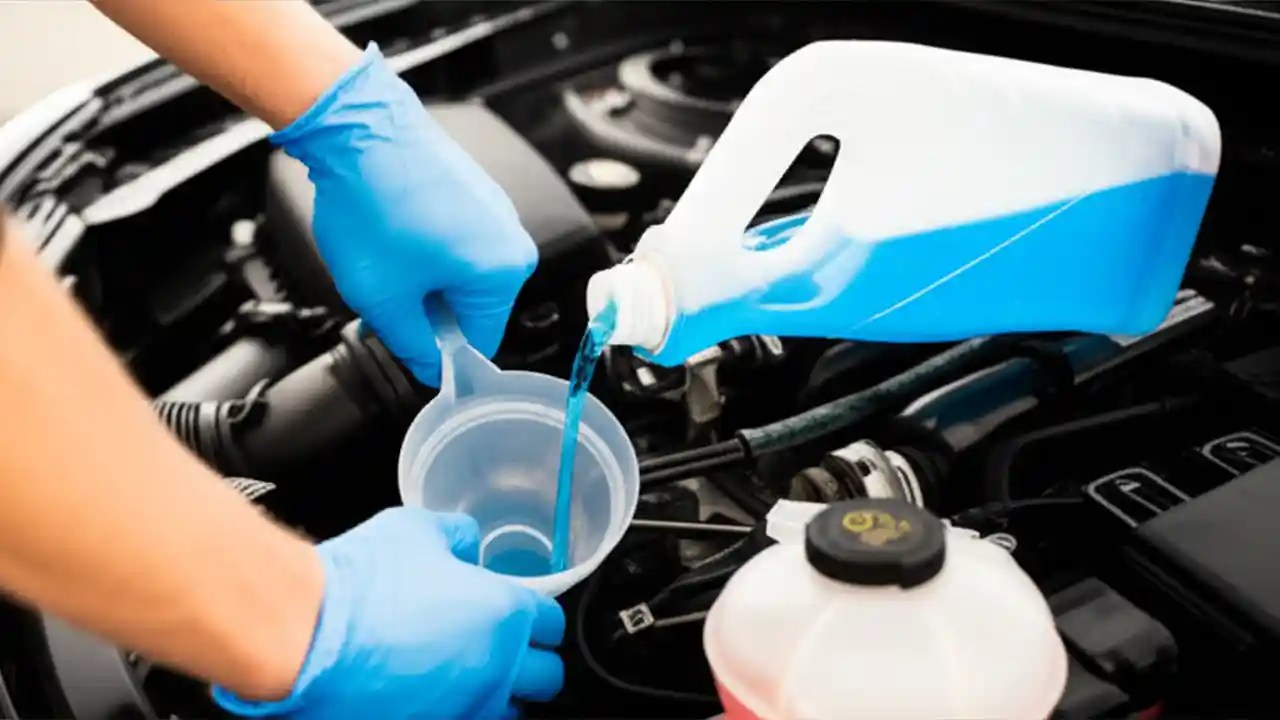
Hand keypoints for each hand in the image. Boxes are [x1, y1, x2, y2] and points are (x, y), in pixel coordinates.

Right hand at [212, 508, 564, 719]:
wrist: (302, 633)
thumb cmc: (358, 583)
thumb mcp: (417, 530)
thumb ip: (456, 535)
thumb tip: (467, 541)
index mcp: (504, 615)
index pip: (552, 624)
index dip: (537, 615)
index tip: (523, 613)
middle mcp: (495, 670)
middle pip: (546, 678)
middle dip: (531, 662)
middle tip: (505, 648)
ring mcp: (465, 710)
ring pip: (510, 712)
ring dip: (499, 694)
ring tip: (469, 676)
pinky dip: (459, 709)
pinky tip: (434, 694)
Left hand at [271, 44, 537, 384]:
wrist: (360, 128)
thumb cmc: (373, 202)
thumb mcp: (383, 297)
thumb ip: (411, 345)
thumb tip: (428, 368)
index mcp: (502, 273)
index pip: (480, 343)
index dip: (439, 355)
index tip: (409, 347)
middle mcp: (511, 240)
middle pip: (473, 307)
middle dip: (428, 312)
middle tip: (387, 296)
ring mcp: (496, 212)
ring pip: (463, 274)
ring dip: (426, 280)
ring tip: (387, 259)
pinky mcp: (477, 193)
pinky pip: (459, 241)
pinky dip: (429, 249)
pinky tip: (395, 235)